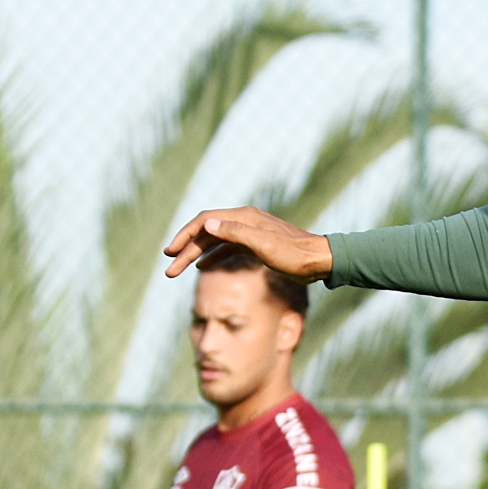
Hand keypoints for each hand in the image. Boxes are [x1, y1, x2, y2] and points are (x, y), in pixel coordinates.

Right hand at [164, 207, 334, 279]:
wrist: (319, 260)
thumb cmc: (293, 254)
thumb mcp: (263, 244)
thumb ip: (235, 233)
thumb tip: (207, 223)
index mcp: (242, 217)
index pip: (204, 221)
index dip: (184, 235)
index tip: (170, 252)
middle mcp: (243, 221)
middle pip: (206, 233)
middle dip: (185, 251)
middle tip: (168, 271)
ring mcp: (248, 233)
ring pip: (214, 242)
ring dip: (195, 256)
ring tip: (177, 271)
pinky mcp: (255, 245)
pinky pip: (226, 248)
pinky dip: (212, 257)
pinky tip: (202, 267)